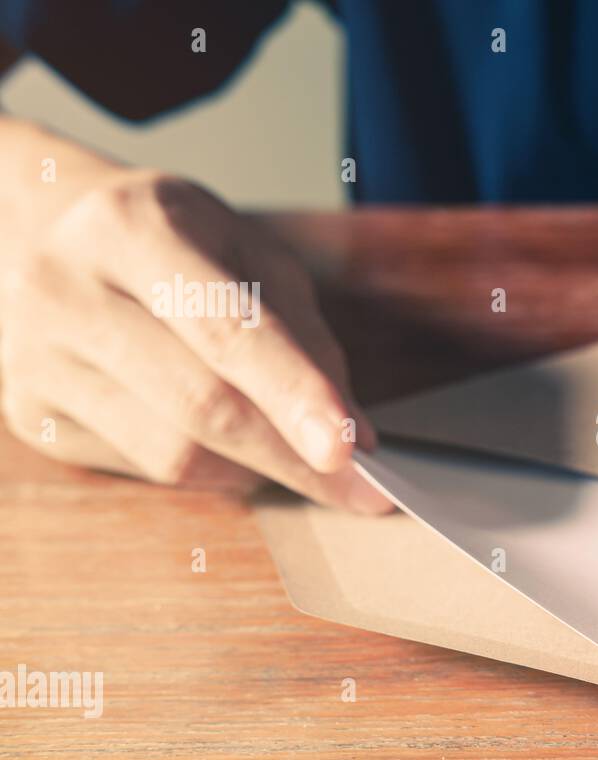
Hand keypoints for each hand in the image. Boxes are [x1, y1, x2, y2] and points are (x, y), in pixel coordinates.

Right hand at [0, 168, 392, 513]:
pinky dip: (210, 468)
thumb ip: (306, 336)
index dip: (294, 395)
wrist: (42, 231)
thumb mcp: (249, 251)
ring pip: (174, 453)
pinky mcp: (31, 415)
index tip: (348, 449)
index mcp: (131, 226)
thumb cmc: (171, 241)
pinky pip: (148, 469)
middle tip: (361, 490)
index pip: (226, 330)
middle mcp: (66, 290)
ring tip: (295, 451)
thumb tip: (353, 435)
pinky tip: (225, 440)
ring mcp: (36, 360)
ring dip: (257, 467)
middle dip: (293, 458)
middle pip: (200, 405)